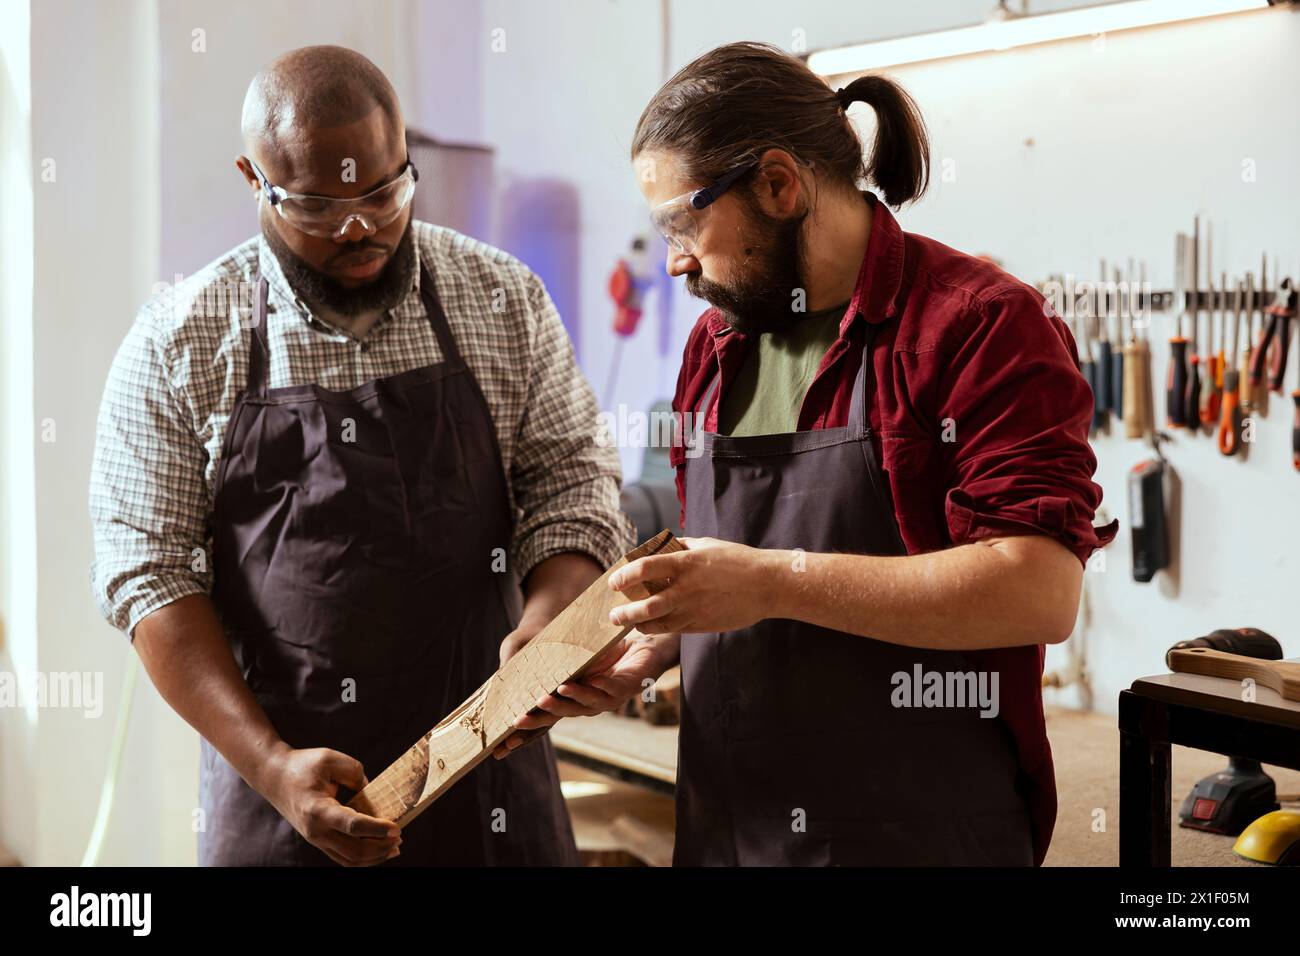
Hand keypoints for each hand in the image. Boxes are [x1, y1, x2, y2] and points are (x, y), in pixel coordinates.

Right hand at [261, 745, 401, 866]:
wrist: (274, 776)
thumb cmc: (303, 765)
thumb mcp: (330, 758)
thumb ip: (355, 773)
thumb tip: (371, 791)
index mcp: (318, 809)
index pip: (353, 826)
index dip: (377, 829)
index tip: (397, 827)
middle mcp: (316, 830)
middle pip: (354, 851)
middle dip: (381, 847)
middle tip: (399, 837)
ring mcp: (315, 839)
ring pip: (349, 860)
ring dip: (374, 857)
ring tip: (394, 848)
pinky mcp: (317, 840)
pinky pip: (342, 857)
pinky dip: (362, 858)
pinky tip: (377, 850)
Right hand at [491, 632, 670, 759]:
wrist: (641, 644)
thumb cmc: (602, 651)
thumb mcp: (569, 655)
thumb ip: (546, 664)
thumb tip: (512, 667)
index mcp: (571, 700)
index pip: (545, 719)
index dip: (526, 732)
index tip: (504, 741)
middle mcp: (586, 705)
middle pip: (559, 716)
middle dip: (539, 719)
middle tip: (518, 720)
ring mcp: (606, 700)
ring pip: (584, 706)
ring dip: (567, 701)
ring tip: (549, 696)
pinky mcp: (624, 688)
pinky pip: (611, 689)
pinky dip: (599, 685)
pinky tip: (588, 681)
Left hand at [607, 536, 782, 633]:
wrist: (767, 585)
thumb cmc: (737, 561)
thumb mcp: (706, 545)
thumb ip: (680, 547)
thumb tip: (657, 548)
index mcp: (686, 564)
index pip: (644, 569)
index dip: (624, 576)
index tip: (614, 582)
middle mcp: (686, 589)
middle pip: (645, 606)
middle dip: (624, 613)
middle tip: (613, 614)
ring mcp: (694, 610)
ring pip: (656, 625)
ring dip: (638, 625)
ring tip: (629, 622)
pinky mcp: (701, 625)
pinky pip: (673, 630)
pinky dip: (658, 629)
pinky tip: (651, 626)